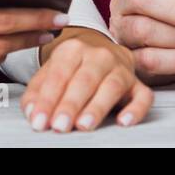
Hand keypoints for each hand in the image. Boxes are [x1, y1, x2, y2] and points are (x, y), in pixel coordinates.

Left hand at [20, 30, 152, 131]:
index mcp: (73, 49)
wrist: (99, 52)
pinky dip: (136, 109)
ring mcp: (121, 68)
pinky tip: (124, 121)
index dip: (48, 99)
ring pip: (112, 86)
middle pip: (85, 79)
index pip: (59, 74)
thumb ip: (37, 93)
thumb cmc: (72, 68)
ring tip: (84, 125)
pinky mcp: (138, 83)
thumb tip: (32, 112)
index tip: (39, 120)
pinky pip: (143, 96)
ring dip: (97, 106)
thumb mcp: (49, 74)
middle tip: (60, 125)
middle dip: (71, 104)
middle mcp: (100, 55)